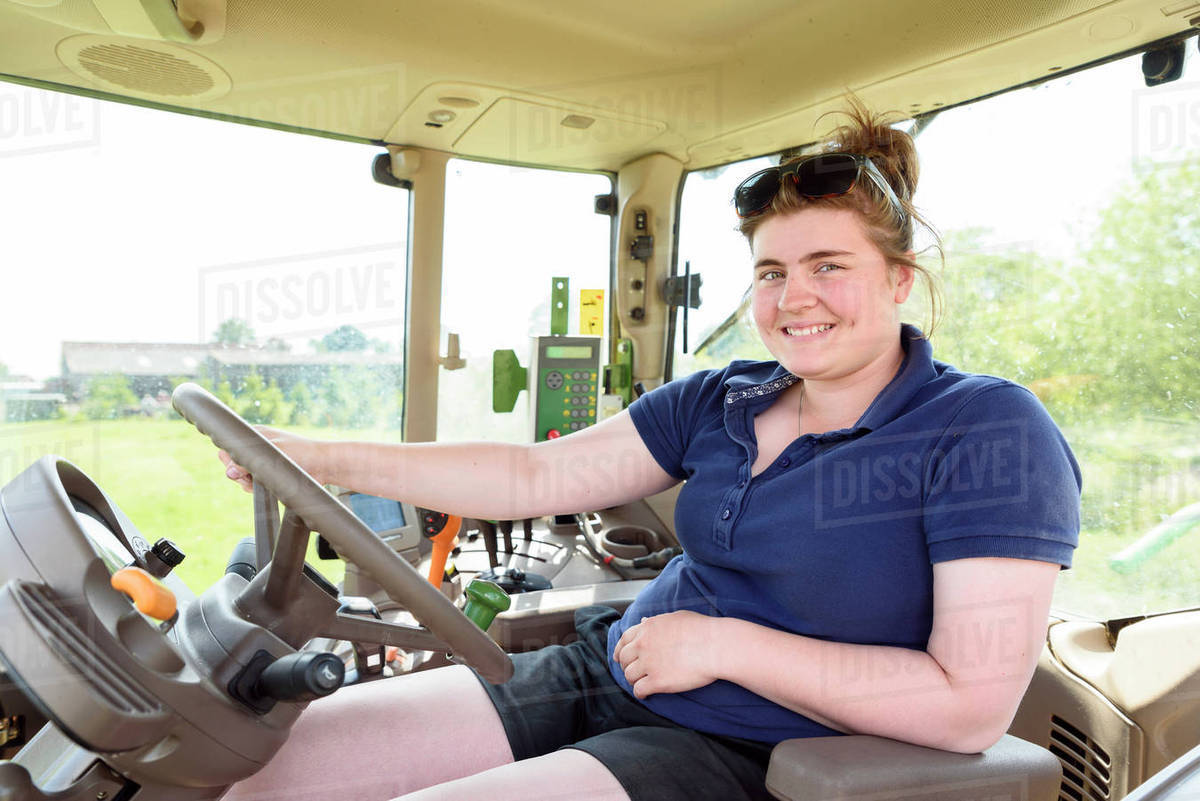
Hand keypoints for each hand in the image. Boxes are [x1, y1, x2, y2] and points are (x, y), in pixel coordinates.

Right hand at [217, 426, 326, 491]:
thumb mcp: (273, 454)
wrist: (323, 466)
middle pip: (232, 464)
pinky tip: (267, 487)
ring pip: (241, 477)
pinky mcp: (268, 476)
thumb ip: (249, 462)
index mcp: (255, 436)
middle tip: (252, 476)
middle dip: (240, 474)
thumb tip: (230, 472)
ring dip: (248, 483)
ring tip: (262, 482)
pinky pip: (252, 485)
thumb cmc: (302, 453)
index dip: (230, 459)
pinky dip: (256, 488)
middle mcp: (255, 449)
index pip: (228, 447)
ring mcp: (261, 463)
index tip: (241, 467)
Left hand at [611, 611, 725, 698]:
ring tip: (642, 683)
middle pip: (624, 658)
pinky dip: (640, 693)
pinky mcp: (657, 681)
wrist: (716, 646)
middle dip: (627, 666)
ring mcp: (648, 663)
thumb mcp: (677, 618)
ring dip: (634, 680)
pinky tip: (646, 694)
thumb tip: (644, 622)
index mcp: (648, 628)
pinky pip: (639, 690)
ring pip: (629, 676)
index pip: (624, 639)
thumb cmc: (702, 630)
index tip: (619, 657)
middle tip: (634, 672)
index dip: (620, 649)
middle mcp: (643, 644)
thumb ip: (657, 621)